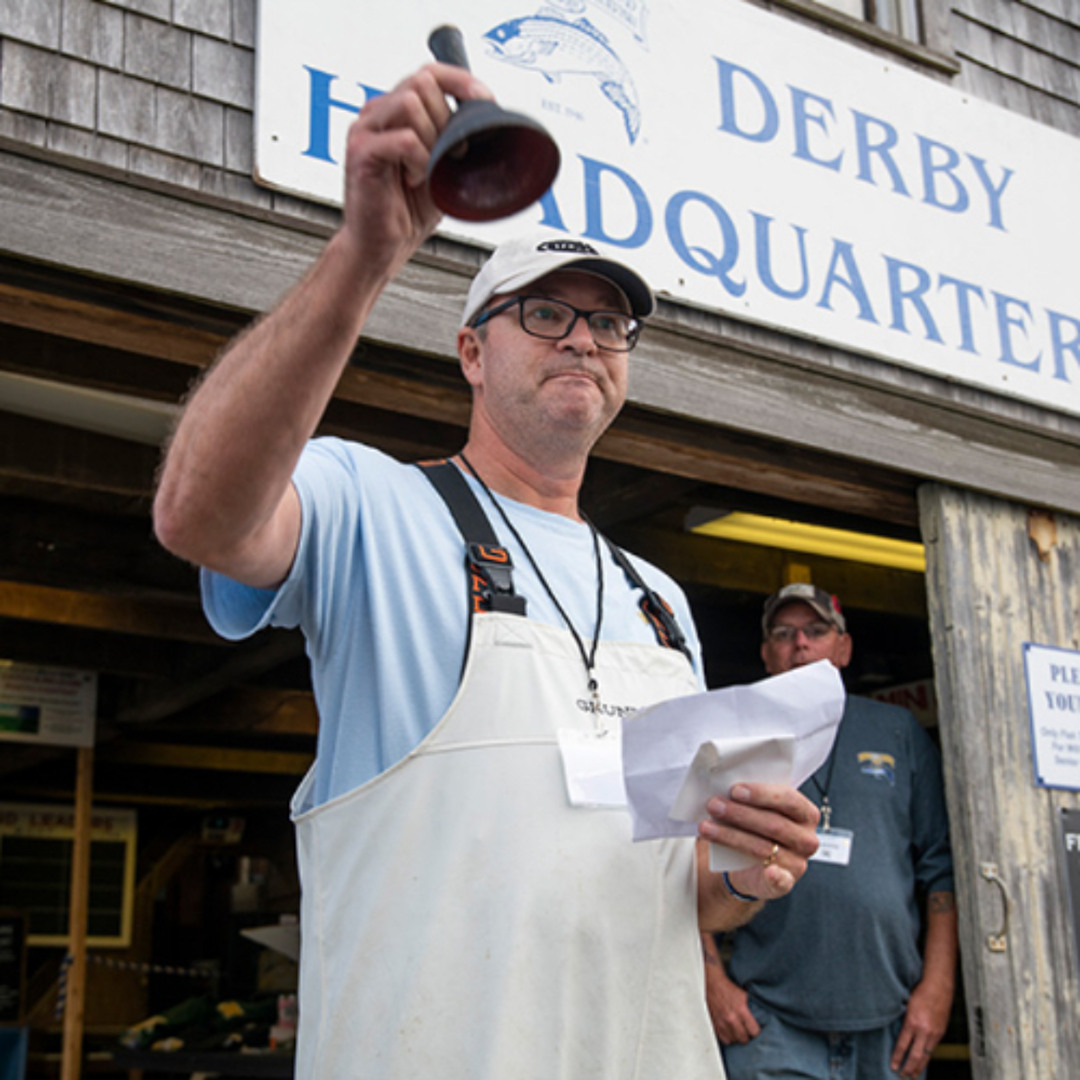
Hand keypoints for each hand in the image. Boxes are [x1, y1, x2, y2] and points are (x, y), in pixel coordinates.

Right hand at [339, 63, 493, 279]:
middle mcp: (377, 115)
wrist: (380, 247)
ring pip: (410, 103)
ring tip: (428, 168)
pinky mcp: (361, 153)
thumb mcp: (441, 169)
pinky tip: (415, 179)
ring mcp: (365, 131)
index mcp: (395, 113)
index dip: (460, 81)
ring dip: (432, 137)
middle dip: (446, 118)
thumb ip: (453, 141)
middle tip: (449, 154)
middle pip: (421, 81)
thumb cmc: (405, 213)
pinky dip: (419, 160)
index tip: (483, 101)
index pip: (430, 72)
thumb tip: (484, 127)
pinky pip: (404, 139)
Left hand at [699, 782, 819, 901]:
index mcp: (805, 813)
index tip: (735, 790)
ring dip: (731, 837)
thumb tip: (723, 787)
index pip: (788, 798)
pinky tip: (767, 871)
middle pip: (774, 824)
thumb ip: (750, 798)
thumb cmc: (756, 828)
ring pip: (764, 848)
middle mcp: (806, 838)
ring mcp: (798, 862)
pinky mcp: (786, 882)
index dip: (761, 794)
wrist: (751, 862)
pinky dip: (775, 876)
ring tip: (706, 827)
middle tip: (714, 805)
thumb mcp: (757, 809)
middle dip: (740, 814)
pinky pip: (782, 880)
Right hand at [704, 960, 760, 1044]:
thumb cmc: (729, 989)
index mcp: (741, 1010)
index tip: (755, 1029)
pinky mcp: (715, 1025)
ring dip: (738, 1037)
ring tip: (739, 1032)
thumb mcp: (744, 996)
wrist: (713, 985)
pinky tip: (730, 1032)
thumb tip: (762, 1017)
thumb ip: (751, 1008)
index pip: (754, 1031)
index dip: (756, 1031)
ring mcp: (722, 1023)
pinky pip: (725, 1040)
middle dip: (747, 1036)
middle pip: (744, 1039)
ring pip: (734, 1041)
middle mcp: (732, 1019)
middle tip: (748, 1032)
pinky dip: (728, 1038)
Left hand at [890, 977, 952, 1078]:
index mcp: (912, 1021)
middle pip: (915, 1055)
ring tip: (912, 1075)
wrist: (939, 986)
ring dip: (918, 1067)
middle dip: (908, 1067)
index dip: (897, 1057)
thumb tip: (898, 1032)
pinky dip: (927, 1058)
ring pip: (926, 1055)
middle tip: (901, 1076)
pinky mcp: (940, 1032)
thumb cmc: (919, 991)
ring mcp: (934, 1032)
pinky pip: (932, 1049)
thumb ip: (904, 1020)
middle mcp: (924, 1030)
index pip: (902, 1045)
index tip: (892, 1066)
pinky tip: (922, 1063)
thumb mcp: (907, 1004)